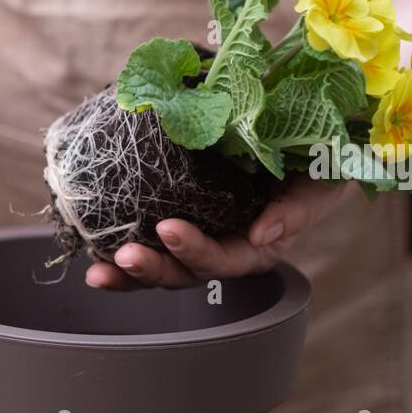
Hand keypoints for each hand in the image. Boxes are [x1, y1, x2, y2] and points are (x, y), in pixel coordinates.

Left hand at [85, 176, 347, 289]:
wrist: (299, 138)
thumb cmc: (315, 162)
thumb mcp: (319, 180)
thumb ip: (297, 208)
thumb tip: (261, 235)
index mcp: (259, 247)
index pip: (224, 260)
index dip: (196, 250)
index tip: (168, 227)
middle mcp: (224, 250)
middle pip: (186, 273)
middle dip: (154, 269)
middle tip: (125, 255)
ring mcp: (198, 239)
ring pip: (162, 267)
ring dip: (128, 274)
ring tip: (99, 272)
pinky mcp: (176, 223)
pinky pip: (146, 246)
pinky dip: (118, 256)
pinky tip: (92, 257)